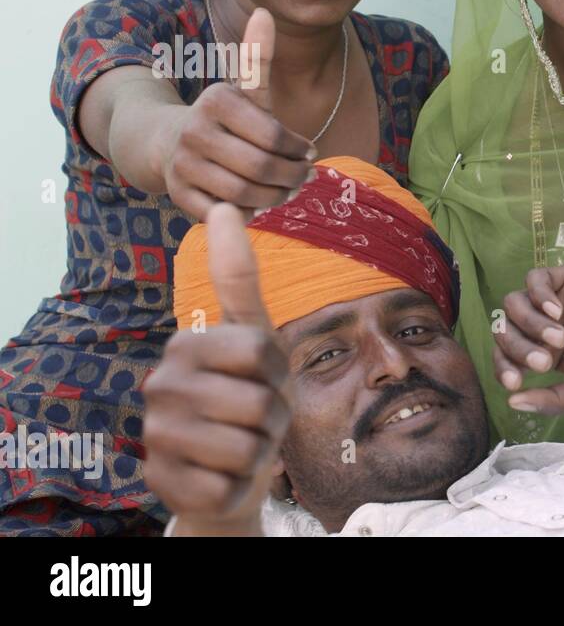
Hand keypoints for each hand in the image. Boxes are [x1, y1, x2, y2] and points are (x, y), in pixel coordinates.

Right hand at [142, 202, 293, 535]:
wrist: (225, 470)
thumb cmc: (248, 398)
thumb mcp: (254, 339)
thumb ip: (237, 277)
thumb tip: (223, 206)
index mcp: (187, 345)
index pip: (262, 353)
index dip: (278, 374)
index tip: (262, 380)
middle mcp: (161, 384)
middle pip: (260, 402)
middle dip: (273, 418)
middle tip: (255, 420)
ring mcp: (157, 434)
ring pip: (247, 446)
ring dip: (259, 452)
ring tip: (241, 446)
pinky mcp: (163, 481)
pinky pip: (228, 484)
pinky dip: (239, 484)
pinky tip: (221, 476)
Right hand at [158, 9, 315, 220]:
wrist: (169, 143)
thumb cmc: (225, 120)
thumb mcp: (244, 90)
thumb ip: (258, 58)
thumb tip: (265, 12)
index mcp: (217, 100)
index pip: (274, 136)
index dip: (297, 150)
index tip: (308, 153)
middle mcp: (194, 131)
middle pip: (261, 167)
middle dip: (291, 176)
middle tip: (304, 178)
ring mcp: (182, 164)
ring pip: (245, 194)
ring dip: (275, 197)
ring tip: (287, 190)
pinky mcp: (178, 194)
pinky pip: (225, 213)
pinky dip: (247, 213)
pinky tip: (257, 204)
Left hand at [492, 266, 563, 414]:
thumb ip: (551, 399)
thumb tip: (512, 402)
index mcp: (543, 355)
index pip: (505, 359)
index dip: (503, 369)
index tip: (515, 383)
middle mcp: (542, 327)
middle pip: (505, 330)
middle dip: (517, 349)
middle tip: (544, 362)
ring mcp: (554, 301)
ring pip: (514, 302)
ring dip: (528, 322)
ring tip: (558, 337)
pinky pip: (537, 278)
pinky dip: (539, 294)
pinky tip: (557, 311)